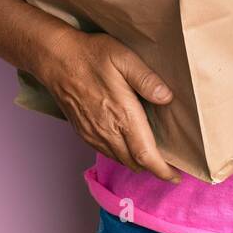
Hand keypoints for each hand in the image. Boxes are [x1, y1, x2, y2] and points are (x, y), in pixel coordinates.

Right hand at [34, 29, 181, 183]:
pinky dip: (121, 155)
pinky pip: (106, 152)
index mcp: (122, 115)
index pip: (145, 154)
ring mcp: (93, 133)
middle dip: (153, 168)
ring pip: (120, 159)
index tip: (176, 176)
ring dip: (137, 162)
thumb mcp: (124, 58)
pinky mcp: (83, 132)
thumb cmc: (90, 56)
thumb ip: (146, 79)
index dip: (162, 170)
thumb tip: (167, 98)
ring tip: (153, 156)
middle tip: (170, 165)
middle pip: (134, 162)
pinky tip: (128, 144)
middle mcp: (107, 130)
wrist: (56, 59)